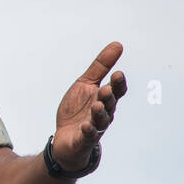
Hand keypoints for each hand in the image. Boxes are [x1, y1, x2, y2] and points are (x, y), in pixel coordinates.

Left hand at [53, 42, 125, 169]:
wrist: (65, 138)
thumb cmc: (78, 110)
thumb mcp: (86, 84)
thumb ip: (100, 67)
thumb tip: (118, 44)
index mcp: (105, 98)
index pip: (116, 90)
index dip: (118, 83)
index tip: (117, 74)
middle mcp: (103, 112)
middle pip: (110, 103)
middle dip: (108, 96)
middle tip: (105, 89)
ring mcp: (95, 126)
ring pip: (101, 119)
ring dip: (99, 112)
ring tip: (96, 105)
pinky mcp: (84, 139)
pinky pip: (88, 135)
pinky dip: (88, 130)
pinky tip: (86, 125)